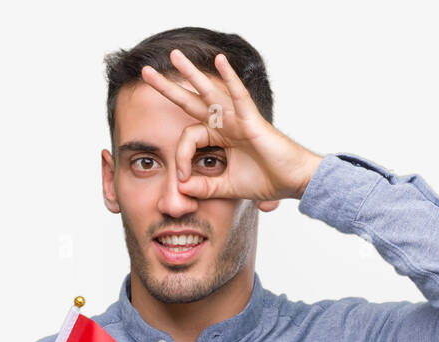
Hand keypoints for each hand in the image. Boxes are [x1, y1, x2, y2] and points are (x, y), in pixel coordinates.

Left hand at [140, 49, 323, 201]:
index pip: (189, 138)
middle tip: (145, 73)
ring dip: (191, 73)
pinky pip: (238, 95)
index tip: (183, 178)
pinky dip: (229, 78)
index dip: (180, 156)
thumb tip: (179, 188)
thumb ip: (203, 187)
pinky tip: (220, 61)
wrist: (293, 182)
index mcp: (220, 137)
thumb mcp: (226, 187)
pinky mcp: (252, 120)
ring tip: (174, 56)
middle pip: (191, 101)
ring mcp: (238, 118)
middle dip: (168, 88)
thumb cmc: (266, 180)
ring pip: (209, 92)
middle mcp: (226, 123)